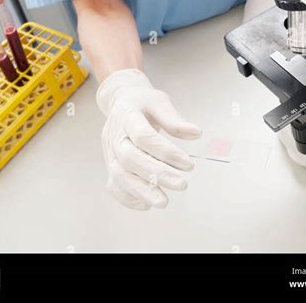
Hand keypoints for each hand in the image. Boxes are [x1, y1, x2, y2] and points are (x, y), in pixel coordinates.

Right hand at [96, 68, 201, 209]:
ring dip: (142, 191)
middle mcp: (114, 135)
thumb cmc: (142, 102)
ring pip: (119, 175)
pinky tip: (146, 204)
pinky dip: (128, 197)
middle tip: (181, 185)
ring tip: (164, 202)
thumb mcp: (159, 101)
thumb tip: (196, 133)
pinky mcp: (110, 164)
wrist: (120, 101)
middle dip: (155, 174)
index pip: (143, 135)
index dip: (165, 151)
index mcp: (127, 115)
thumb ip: (175, 119)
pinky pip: (113, 185)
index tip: (188, 163)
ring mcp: (109, 151)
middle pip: (129, 158)